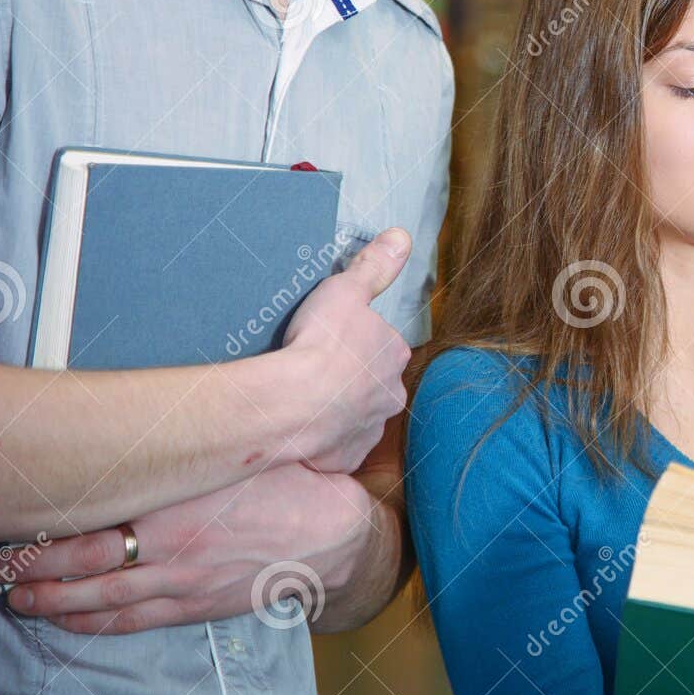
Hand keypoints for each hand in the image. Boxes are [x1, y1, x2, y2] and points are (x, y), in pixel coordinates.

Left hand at [0, 463, 372, 635]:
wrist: (331, 535)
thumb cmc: (288, 484)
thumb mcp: (238, 454)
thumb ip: (194, 447)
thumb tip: (152, 421)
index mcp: (178, 505)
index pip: (95, 524)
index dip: (50, 533)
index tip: (20, 527)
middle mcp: (171, 549)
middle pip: (85, 566)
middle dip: (36, 570)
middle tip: (0, 569)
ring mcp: (181, 583)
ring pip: (100, 599)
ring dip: (54, 602)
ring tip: (20, 598)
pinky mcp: (194, 605)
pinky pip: (132, 619)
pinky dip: (93, 623)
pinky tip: (69, 621)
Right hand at [279, 228, 412, 473]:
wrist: (292, 405)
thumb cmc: (320, 345)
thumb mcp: (346, 290)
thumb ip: (373, 266)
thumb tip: (401, 238)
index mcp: (394, 355)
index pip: (383, 344)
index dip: (357, 341)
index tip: (333, 341)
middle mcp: (390, 395)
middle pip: (373, 382)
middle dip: (351, 379)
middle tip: (316, 370)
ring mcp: (369, 429)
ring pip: (356, 415)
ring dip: (337, 409)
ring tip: (305, 399)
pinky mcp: (344, 457)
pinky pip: (336, 446)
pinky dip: (321, 439)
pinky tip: (301, 426)